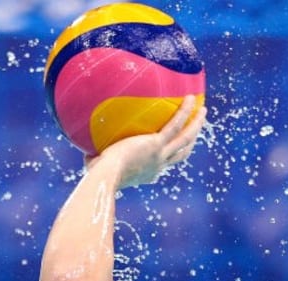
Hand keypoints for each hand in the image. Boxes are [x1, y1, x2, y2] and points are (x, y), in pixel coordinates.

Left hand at [88, 95, 206, 188]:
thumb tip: (84, 150)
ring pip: (186, 139)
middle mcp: (157, 166)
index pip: (160, 167)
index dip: (166, 160)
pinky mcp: (157, 144)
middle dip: (190, 142)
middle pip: (181, 153)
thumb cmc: (97, 175)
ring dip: (196, 125)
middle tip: (196, 130)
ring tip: (203, 110)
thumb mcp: (96, 167)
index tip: (166, 152)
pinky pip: (176, 124)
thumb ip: (93, 158)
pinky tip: (191, 97)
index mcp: (146, 173)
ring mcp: (160, 155)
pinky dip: (185, 111)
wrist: (106, 176)